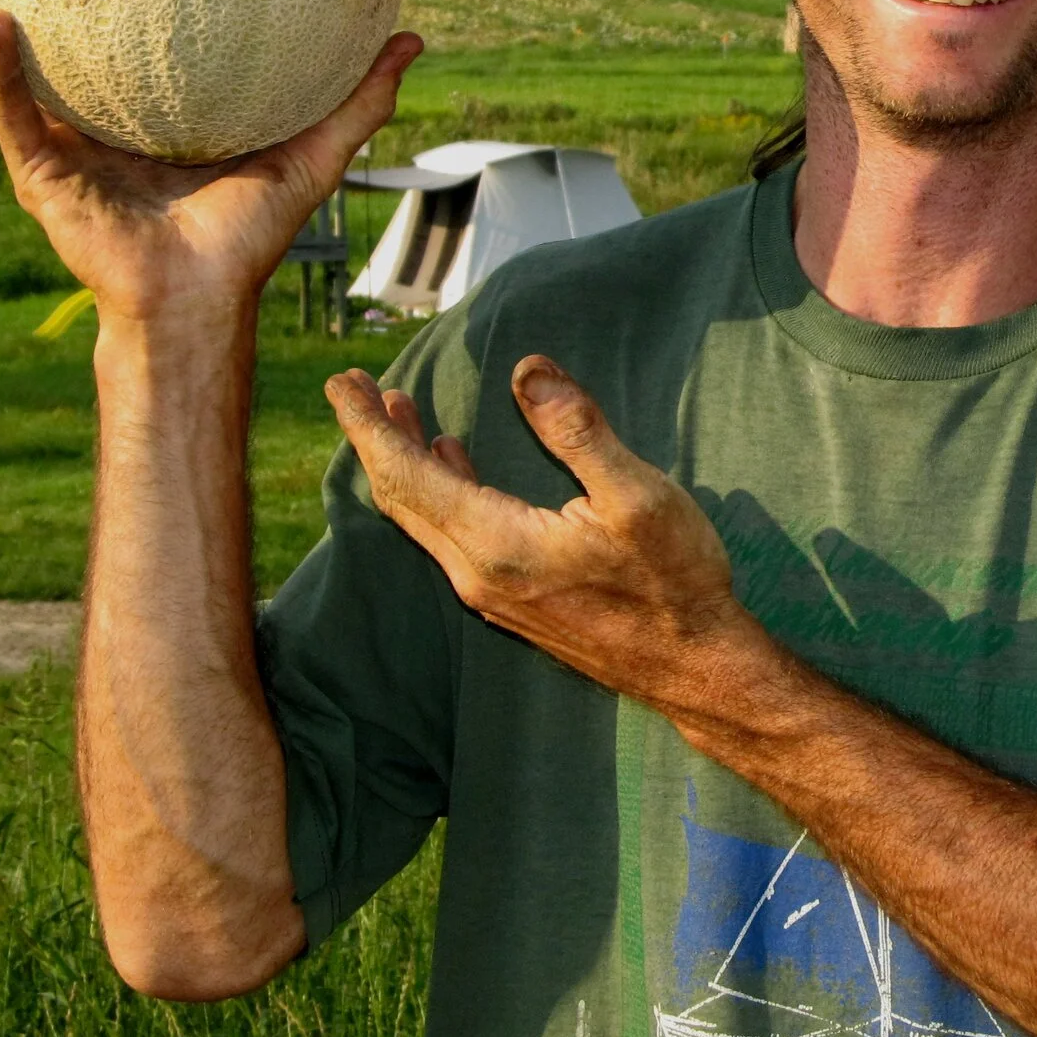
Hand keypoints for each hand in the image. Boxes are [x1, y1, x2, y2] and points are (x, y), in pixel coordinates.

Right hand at [0, 0, 419, 326]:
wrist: (202, 296)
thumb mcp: (312, 154)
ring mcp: (63, 151)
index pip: (131, 48)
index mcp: (151, 121)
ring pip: (11, 72)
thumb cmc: (250, 237)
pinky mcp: (39, 173)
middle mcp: (99, 130)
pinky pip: (10, 107)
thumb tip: (411, 37)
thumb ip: (359, 99)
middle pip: (58, 52)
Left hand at [324, 357, 752, 708]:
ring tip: (396, 411)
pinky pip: (450, 534)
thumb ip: (577, 430)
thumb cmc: (674, 583)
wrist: (694, 666)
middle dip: (373, 437)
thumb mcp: (637, 496)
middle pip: (402, 498)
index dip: (367, 425)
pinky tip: (453, 458)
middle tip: (356, 385)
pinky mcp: (513, 598)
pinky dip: (438, 488)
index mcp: (496, 545)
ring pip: (424, 518)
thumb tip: (527, 370)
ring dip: (405, 461)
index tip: (343, 382)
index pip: (405, 476)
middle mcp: (479, 573)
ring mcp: (493, 591)